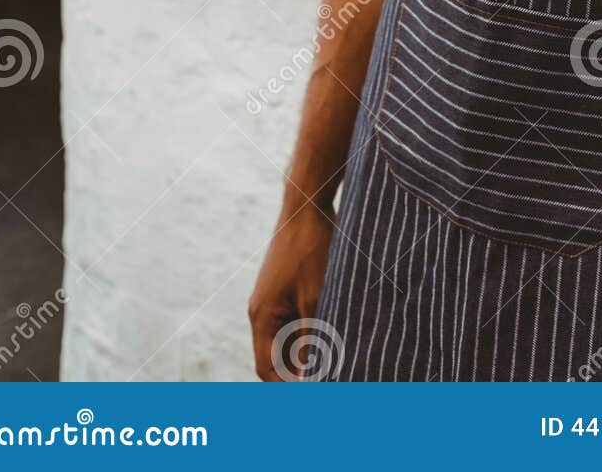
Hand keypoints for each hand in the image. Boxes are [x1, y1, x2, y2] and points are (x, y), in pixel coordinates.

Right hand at [248, 203, 334, 380]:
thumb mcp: (316, 297)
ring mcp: (274, 297)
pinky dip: (313, 328)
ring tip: (339, 357)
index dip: (286, 389)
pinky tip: (337, 329)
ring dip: (310, 349)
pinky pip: (296, 318)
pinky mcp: (287, 286)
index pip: (267, 370)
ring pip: (290, 337)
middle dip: (301, 372)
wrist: (307, 203)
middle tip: (332, 379)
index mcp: (262, 317)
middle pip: (278, 356)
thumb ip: (312, 338)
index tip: (311, 398)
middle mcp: (263, 310)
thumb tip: (314, 376)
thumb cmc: (310, 249)